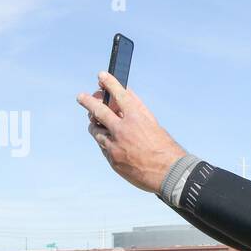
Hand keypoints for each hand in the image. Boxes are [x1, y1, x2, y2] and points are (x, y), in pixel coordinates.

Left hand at [77, 71, 184, 192]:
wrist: (169, 175)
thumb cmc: (165, 148)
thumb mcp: (154, 124)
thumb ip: (138, 108)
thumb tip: (127, 93)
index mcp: (135, 119)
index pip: (119, 94)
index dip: (109, 83)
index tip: (102, 75)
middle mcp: (122, 130)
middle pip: (98, 111)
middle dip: (88, 101)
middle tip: (81, 97)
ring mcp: (115, 146)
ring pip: (96, 131)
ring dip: (95, 124)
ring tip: (95, 122)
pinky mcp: (112, 160)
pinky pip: (102, 146)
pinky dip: (104, 141)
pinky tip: (110, 141)